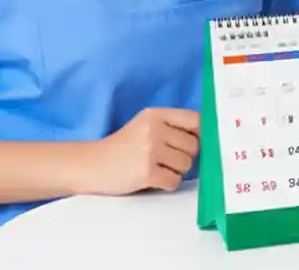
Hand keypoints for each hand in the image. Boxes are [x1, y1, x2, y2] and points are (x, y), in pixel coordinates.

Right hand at [79, 108, 199, 195]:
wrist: (92, 164)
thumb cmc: (123, 146)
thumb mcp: (145, 126)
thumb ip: (171, 126)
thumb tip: (207, 135)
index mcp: (155, 115)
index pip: (194, 119)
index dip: (200, 133)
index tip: (195, 142)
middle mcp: (153, 130)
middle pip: (193, 146)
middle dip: (185, 156)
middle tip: (167, 159)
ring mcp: (149, 151)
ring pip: (186, 165)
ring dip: (176, 171)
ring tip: (157, 168)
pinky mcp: (146, 173)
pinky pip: (174, 181)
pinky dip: (167, 183)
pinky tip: (153, 178)